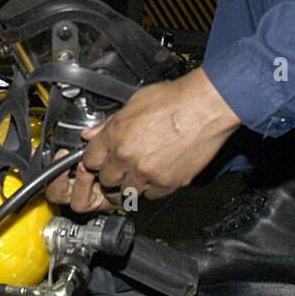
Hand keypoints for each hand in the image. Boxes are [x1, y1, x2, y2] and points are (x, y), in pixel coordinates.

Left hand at [66, 68, 241, 213]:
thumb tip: (93, 133)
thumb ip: (110, 123)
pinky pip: (151, 195)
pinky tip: (156, 173)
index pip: (90, 161)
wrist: (205, 107)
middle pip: (106, 181)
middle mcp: (128, 157)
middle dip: (111, 175)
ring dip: (130, 184)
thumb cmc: (175, 100)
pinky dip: (151, 188)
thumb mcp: (135, 103)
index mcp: (116, 135)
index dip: (94, 160)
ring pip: (127, 192)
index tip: (100, 161)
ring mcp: (148, 173)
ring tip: (139, 172)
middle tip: (120, 168)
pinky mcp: (168, 183)